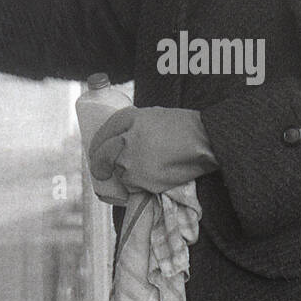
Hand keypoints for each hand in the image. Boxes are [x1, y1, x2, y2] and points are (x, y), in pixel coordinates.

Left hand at [88, 106, 217, 194]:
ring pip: (119, 173)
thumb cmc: (184, 126)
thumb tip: (119, 141)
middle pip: (101, 157)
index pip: (101, 135)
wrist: (204, 142)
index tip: (95, 154)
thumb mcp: (152, 115)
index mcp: (126, 119)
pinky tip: (154, 176)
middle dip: (99, 167)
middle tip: (102, 172)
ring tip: (146, 168)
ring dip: (126, 174)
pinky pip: (133, 186)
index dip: (96, 147)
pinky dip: (139, 184)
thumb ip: (132, 126)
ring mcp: (130, 163)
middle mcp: (123, 141)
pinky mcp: (141, 182)